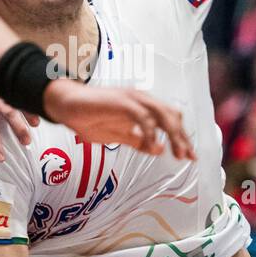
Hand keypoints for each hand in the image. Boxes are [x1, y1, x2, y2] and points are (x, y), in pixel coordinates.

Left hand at [0, 84, 38, 161]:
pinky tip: (39, 114)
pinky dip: (31, 104)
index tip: (1, 158)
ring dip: (28, 115)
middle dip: (17, 129)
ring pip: (19, 104)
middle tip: (26, 143)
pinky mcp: (13, 87)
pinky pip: (24, 95)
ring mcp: (5, 93)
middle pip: (8, 115)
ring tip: (35, 127)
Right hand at [43, 79, 194, 160]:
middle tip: (187, 157)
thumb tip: (158, 149)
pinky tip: (153, 145)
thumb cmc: (90, 118)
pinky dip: (150, 131)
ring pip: (162, 114)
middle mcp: (141, 99)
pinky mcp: (121, 101)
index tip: (189, 156)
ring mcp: (132, 98)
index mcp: (143, 106)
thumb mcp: (118, 135)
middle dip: (181, 137)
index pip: (170, 119)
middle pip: (171, 116)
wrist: (66, 106)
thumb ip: (137, 141)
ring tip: (176, 153)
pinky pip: (142, 116)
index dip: (181, 137)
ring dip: (172, 134)